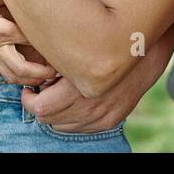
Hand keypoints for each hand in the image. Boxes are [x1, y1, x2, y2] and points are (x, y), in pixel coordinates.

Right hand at [0, 0, 55, 85]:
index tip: (63, 40)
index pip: (29, 38)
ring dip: (30, 79)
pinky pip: (1, 72)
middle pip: (24, 68)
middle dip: (43, 73)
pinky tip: (23, 73)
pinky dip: (15, 76)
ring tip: (46, 77)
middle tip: (59, 71)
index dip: (48, 41)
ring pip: (12, 76)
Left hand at [21, 59, 156, 132]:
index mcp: (79, 88)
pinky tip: (74, 101)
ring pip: (62, 126)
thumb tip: (32, 75)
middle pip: (49, 119)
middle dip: (40, 105)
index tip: (30, 88)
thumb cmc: (105, 45)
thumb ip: (53, 65)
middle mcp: (91, 106)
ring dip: (56, 112)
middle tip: (42, 90)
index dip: (29, 98)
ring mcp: (101, 116)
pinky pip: (80, 128)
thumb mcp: (76, 49)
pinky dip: (72, 118)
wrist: (144, 54)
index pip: (41, 107)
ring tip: (58, 94)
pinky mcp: (110, 121)